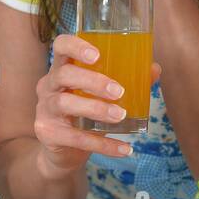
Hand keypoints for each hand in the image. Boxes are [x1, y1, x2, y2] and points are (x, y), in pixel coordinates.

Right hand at [33, 34, 160, 176]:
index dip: (76, 46)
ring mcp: (44, 109)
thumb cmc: (85, 114)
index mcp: (61, 68)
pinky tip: (123, 148)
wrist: (64, 153)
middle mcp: (48, 85)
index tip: (97, 55)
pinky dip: (102, 144)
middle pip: (64, 74)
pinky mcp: (47, 133)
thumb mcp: (101, 96)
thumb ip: (124, 80)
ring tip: (120, 116)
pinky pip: (75, 137)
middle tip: (119, 92)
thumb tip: (154, 69)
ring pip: (65, 103)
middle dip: (93, 81)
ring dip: (96, 109)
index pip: (61, 46)